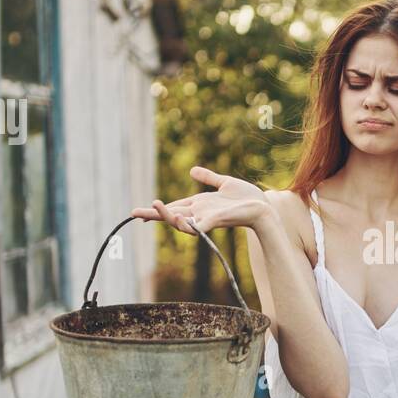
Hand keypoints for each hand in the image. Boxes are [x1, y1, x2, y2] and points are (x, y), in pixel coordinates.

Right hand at [130, 166, 267, 235]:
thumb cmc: (247, 197)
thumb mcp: (225, 183)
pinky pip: (197, 227)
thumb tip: (192, 170)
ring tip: (153, 205)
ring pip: (180, 221)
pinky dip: (186, 225)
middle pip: (171, 215)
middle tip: (133, 213)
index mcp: (199, 205)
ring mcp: (206, 219)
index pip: (173, 207)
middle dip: (152, 215)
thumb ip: (208, 178)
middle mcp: (199, 213)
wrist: (263, 206)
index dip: (157, 209)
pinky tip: (179, 217)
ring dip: (165, 215)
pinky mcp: (215, 222)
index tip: (139, 212)